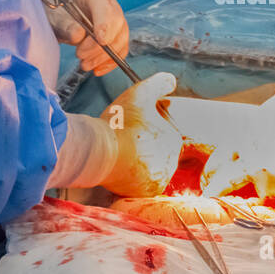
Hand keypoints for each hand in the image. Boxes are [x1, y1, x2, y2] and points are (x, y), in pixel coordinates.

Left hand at [46, 0, 128, 75]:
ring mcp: (113, 19)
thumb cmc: (53, 12)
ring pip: (120, 38)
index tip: (100, 40)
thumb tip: (79, 36)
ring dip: (105, 56)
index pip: (105, 7)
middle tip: (81, 56)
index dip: (105, 24)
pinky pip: (120, 49)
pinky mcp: (115, 34)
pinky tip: (97, 69)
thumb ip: (65, 25)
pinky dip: (111, 62)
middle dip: (102, 44)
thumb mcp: (53, 17)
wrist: (54, 16)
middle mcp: (108, 3)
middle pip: (117, 23)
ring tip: (85, 65)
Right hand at [99, 73, 181, 195]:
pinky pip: (141, 185)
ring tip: (120, 155)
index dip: (143, 131)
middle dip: (141, 148)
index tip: (130, 130)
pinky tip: (121, 169)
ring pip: (148, 169)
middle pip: (155, 153)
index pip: (161, 136)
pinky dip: (132, 179)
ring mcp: (159, 179)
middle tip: (123, 143)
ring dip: (137, 163)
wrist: (101, 153)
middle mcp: (171, 162)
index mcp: (173, 140)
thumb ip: (159, 83)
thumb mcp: (140, 93)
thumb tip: (171, 80)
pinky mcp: (145, 192)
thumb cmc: (121, 124)